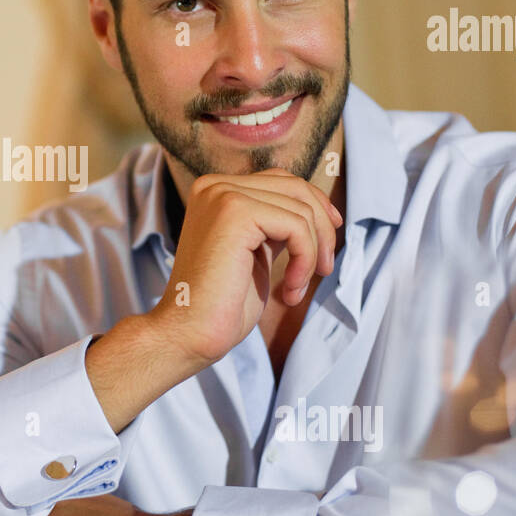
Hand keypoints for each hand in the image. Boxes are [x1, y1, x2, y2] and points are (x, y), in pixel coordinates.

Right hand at [149, 167, 341, 369]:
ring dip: (312, 253)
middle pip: (295, 188)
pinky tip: (290, 289)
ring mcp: (223, 195)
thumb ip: (274, 226)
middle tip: (323, 269)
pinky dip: (304, 260)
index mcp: (215, 191)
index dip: (314, 207)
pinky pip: (296, 226)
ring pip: (301, 209)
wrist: (188, 333)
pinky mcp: (235, 212)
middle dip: (322, 228)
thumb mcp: (255, 252)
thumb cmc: (221, 304)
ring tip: (296, 288)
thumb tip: (318, 211)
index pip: (281, 181)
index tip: (328, 243)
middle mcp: (215, 185)